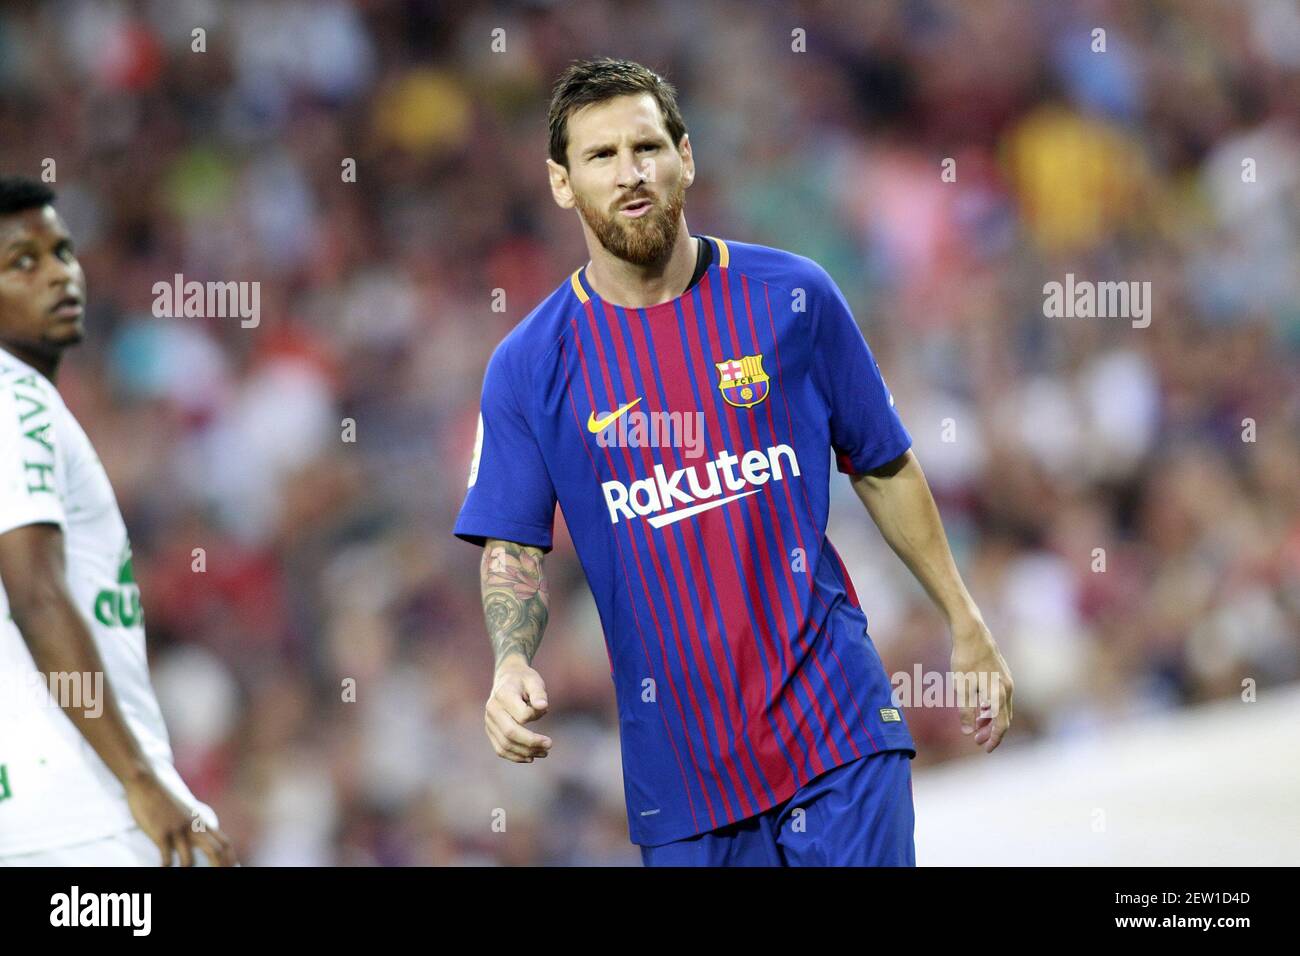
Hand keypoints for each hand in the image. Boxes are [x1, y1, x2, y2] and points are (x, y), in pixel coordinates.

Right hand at [124, 773, 238, 865]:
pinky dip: (166, 867)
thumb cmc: (165, 801)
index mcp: (201, 823)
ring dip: (187, 871)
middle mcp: (194, 827)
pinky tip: (162, 869)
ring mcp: (177, 830)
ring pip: (190, 859)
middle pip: (215, 851)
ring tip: (182, 874)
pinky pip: (167, 856)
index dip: (231, 858)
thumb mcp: (188, 811)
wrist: (147, 784)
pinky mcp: (160, 833)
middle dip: (220, 867)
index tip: (234, 868)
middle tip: (219, 879)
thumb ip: (196, 824)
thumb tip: (204, 837)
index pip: (225, 843)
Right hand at [485, 654, 551, 762]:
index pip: (521, 715)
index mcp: (503, 694)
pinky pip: (500, 749)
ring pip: (505, 745)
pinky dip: (515, 756)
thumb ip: (539, 693)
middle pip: (510, 733)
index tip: (544, 709)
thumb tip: (543, 707)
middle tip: (549, 745)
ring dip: (526, 752)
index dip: (536, 716)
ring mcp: (489, 721)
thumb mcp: (534, 680)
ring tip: (544, 753)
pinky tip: (530, 757)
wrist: (507, 678)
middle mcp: (492, 709)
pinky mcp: (490, 731)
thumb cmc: (524, 680)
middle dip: (532, 743)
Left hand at [949, 615, 1012, 752]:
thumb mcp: (961, 687)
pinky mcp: (1002, 674)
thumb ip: (966, 711)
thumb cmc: (965, 659)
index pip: (1001, 725)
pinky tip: (980, 708)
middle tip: (976, 740)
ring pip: (1003, 708)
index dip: (993, 739)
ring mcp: (1007, 680)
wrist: (972, 633)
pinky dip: (993, 707)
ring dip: (991, 719)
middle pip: (1004, 718)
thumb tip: (967, 731)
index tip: (984, 748)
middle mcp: (1007, 689)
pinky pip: (1001, 697)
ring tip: (976, 726)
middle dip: (991, 731)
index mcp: (999, 694)